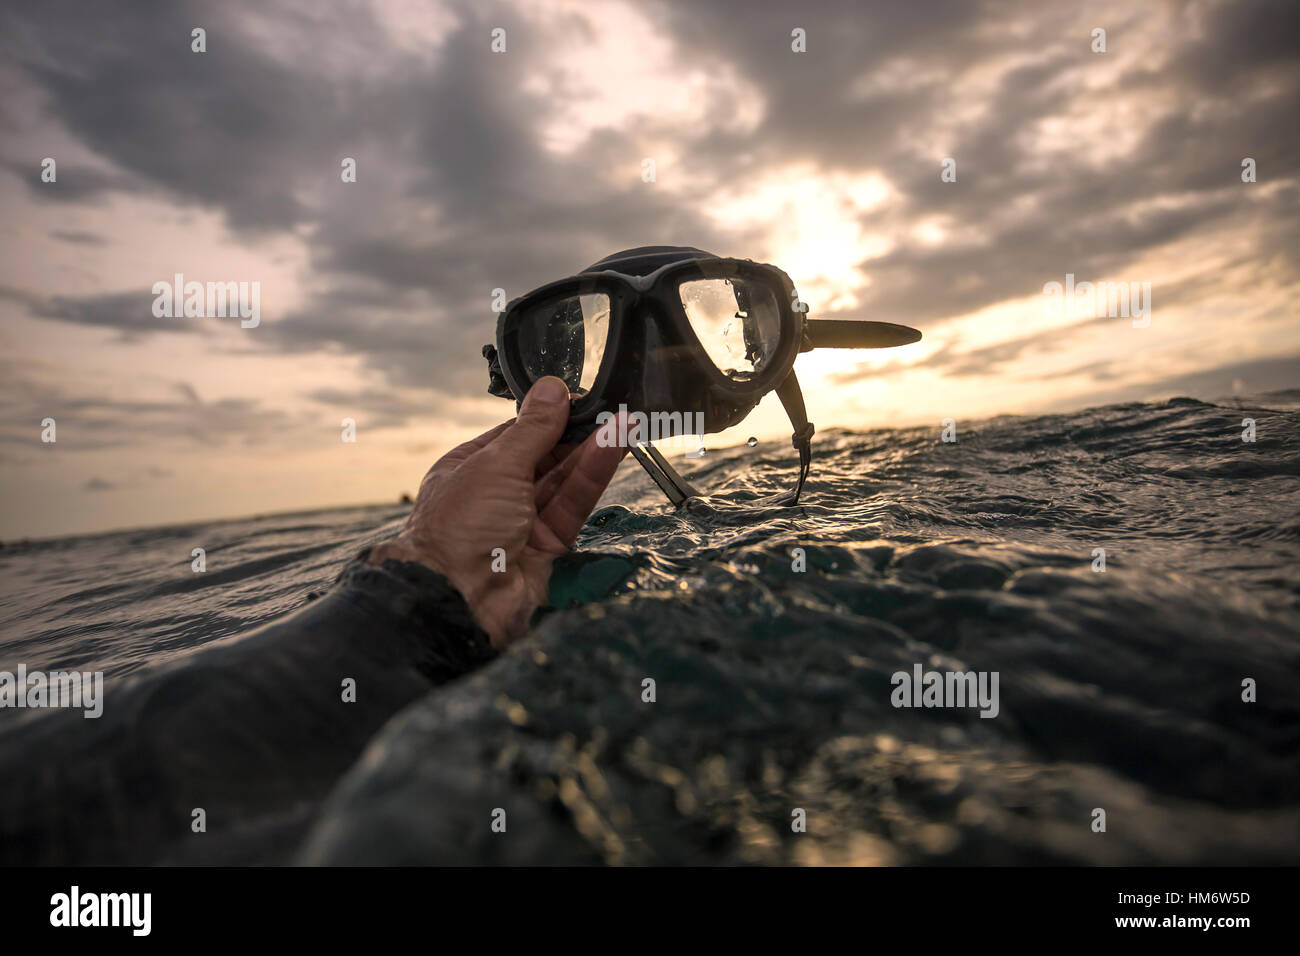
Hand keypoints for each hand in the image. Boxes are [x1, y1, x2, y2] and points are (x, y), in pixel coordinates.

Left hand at [368, 377, 627, 648]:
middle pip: (545, 457)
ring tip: (623, 421)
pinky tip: (612, 447)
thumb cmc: (459, 529)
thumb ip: (532, 429)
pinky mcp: (549, 546)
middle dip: (577, 433)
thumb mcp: (496, 464)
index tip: (580, 398)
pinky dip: (593, 476)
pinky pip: (573, 504)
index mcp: (470, 470)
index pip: (517, 435)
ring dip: (592, 450)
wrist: (460, 599)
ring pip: (564, 480)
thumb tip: (551, 388)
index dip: (549, 416)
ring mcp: (523, 521)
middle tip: (611, 407)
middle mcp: (496, 495)